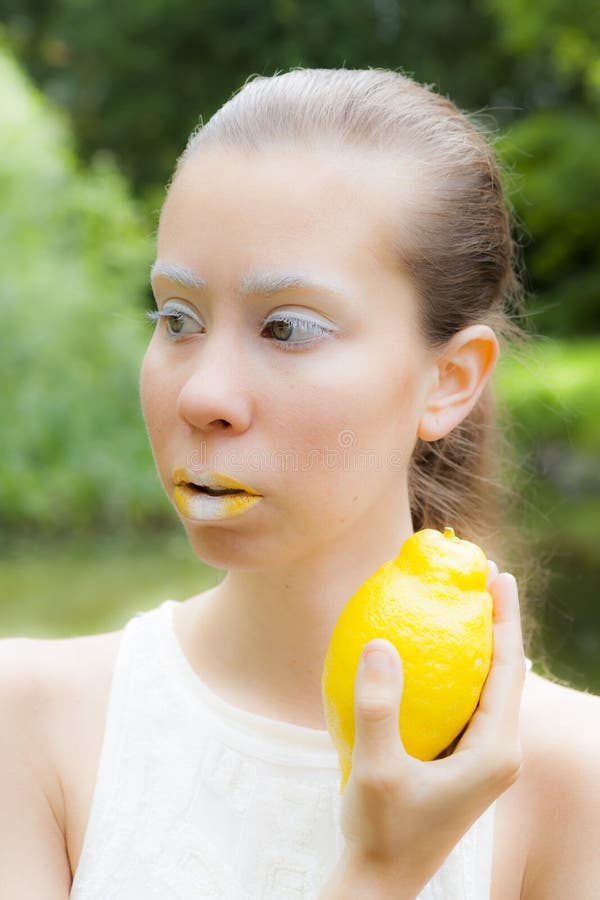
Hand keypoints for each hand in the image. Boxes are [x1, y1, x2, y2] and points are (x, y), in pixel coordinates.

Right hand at [336, 562, 525, 895]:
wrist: (383, 877)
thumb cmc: (380, 829)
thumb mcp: (375, 769)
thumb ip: (377, 707)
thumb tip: (378, 641)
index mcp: (495, 751)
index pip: (509, 670)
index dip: (506, 619)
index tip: (497, 575)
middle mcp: (500, 750)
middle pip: (507, 671)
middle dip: (498, 621)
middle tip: (480, 573)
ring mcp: (484, 755)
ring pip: (491, 684)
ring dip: (481, 641)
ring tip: (463, 600)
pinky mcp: (465, 759)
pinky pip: (469, 700)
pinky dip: (459, 667)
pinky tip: (433, 648)